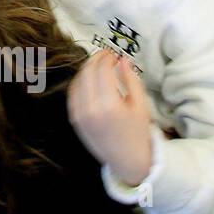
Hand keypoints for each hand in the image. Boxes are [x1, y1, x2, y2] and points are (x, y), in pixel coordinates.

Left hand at [67, 51, 153, 185]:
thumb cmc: (137, 132)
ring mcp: (79, 114)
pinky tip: (89, 78)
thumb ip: (131, 80)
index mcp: (109, 105)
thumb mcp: (141, 105)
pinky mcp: (74, 118)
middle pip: (87, 72)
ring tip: (99, 65)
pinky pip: (73, 93)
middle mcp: (90, 108)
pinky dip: (79, 82)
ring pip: (77, 81)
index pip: (102, 70)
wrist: (127, 160)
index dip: (107, 58)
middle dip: (95, 59)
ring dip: (86, 69)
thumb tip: (123, 59)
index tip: (114, 54)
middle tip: (105, 55)